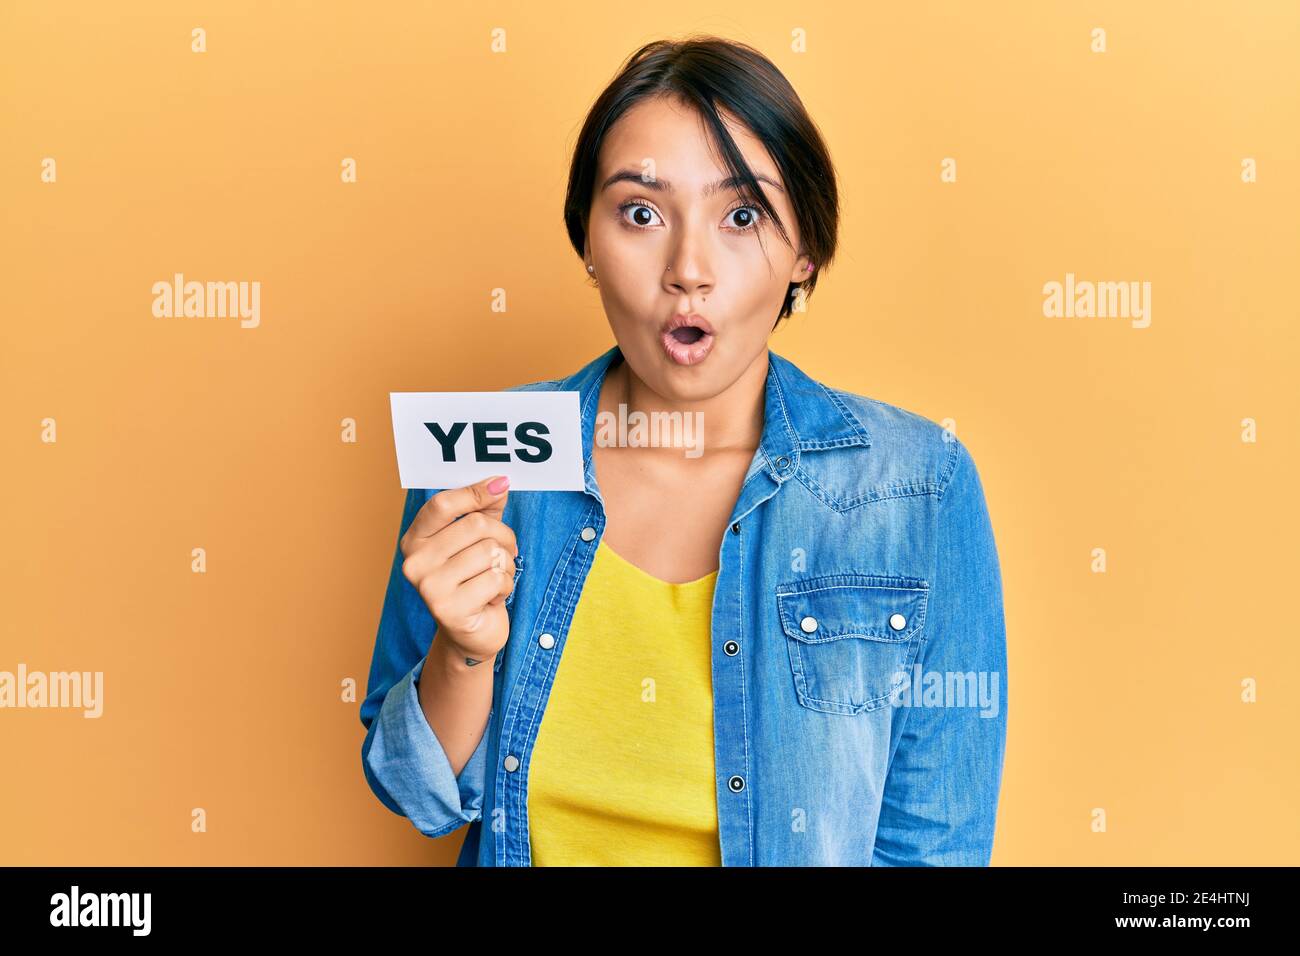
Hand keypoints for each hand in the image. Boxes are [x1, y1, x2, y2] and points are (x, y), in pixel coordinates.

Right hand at [399, 474, 515, 666]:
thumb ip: (484, 510)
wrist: (470, 633)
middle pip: (475, 525)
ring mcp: (429, 587)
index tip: (501, 484)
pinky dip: (506, 586)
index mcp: (415, 540)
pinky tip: (493, 597)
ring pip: (490, 552)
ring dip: (506, 565)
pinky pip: (496, 579)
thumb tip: (499, 483)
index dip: (475, 492)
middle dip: (504, 537)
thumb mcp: (476, 541)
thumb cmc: (474, 579)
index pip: (442, 504)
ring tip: (496, 578)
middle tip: (506, 552)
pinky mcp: (449, 610)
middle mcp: (415, 562)